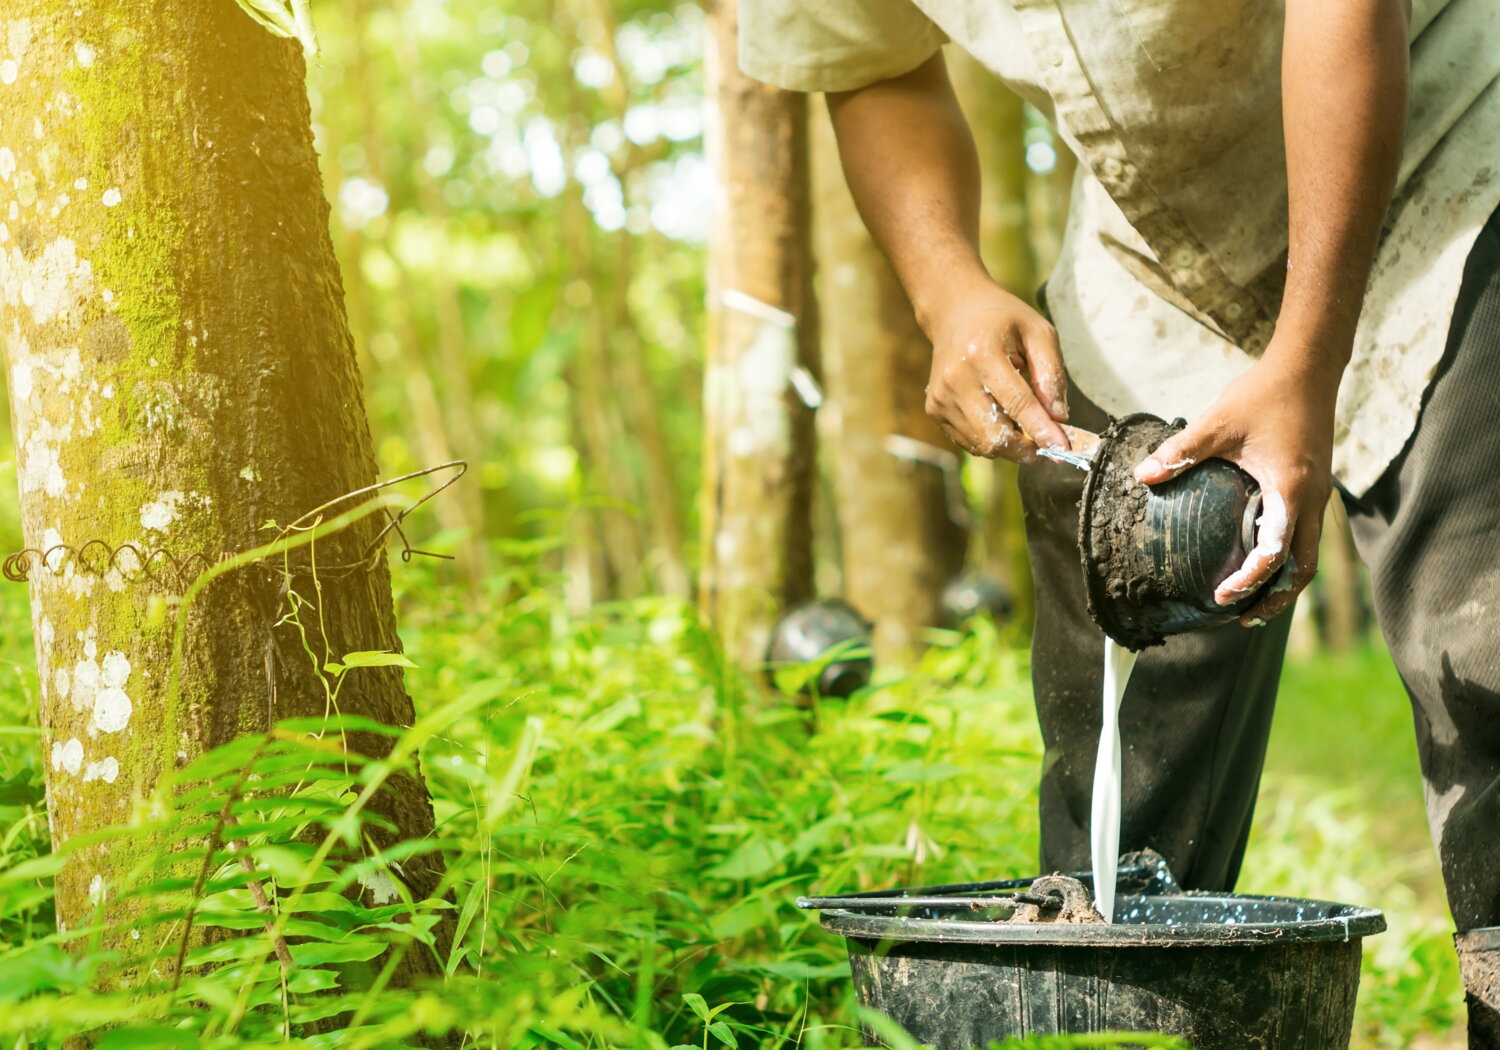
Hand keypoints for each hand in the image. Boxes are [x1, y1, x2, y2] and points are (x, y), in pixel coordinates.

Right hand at [922, 278, 1070, 462]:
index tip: (1062, 448)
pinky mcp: (934, 409)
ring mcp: (941, 397)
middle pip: (995, 435)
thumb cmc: (1001, 320)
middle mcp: (956, 379)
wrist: (954, 311)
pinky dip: (991, 441)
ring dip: (1010, 446)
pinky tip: (1002, 422)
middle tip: (1047, 447)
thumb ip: (1051, 373)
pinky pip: (969, 441)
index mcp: (982, 354)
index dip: (1042, 430)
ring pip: (982, 445)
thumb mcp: (1038, 332)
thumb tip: (1058, 416)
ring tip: (1025, 428)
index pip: (1017, 404)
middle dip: (1026, 449)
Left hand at [1132, 349, 1339, 624]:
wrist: (1308, 367)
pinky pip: (1304, 532)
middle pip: (1303, 567)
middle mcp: (1312, 499)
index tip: (1222, 597)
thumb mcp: (1217, 423)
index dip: (1250, 581)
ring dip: (1285, 581)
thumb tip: (1142, 477)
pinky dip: (1287, 556)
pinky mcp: (1314, 485)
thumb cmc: (1264, 394)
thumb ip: (1180, 452)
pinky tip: (1259, 556)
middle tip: (1242, 618)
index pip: (1275, 553)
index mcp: (1291, 490)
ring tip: (1255, 602)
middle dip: (1276, 597)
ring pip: (1309, 553)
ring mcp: (1318, 494)